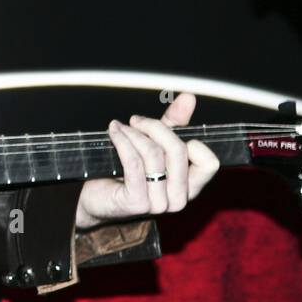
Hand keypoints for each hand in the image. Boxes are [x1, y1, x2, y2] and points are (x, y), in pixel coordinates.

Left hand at [74, 92, 219, 228]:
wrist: (92, 198)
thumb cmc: (125, 172)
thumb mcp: (154, 145)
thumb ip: (174, 124)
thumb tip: (188, 98)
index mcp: (189, 187)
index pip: (209, 163)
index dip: (192, 141)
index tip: (168, 129)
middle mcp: (178, 200)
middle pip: (179, 151)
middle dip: (155, 128)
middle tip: (136, 121)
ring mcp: (158, 204)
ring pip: (154, 155)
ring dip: (134, 134)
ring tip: (121, 128)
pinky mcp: (136, 203)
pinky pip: (134, 163)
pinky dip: (122, 141)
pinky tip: (114, 132)